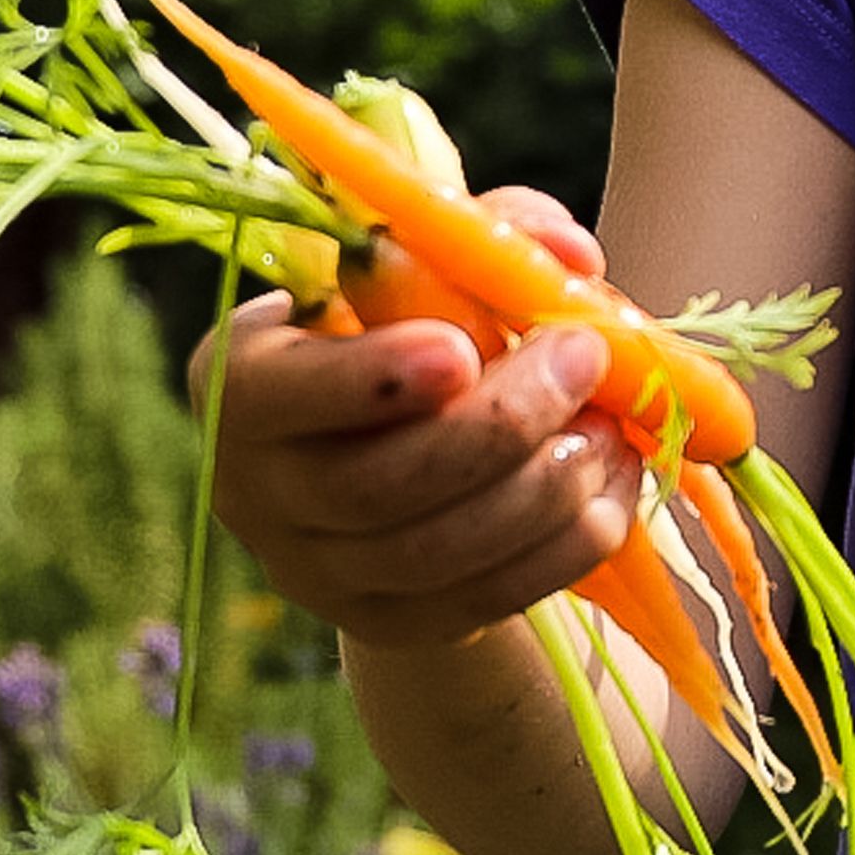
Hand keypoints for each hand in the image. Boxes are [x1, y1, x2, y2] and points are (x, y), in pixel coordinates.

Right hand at [191, 190, 642, 648]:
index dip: (372, 381)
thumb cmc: (399, 327)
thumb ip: (489, 231)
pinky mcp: (392, 623)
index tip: (461, 346)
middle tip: (581, 360)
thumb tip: (573, 258)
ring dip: (546, 488)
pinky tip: (615, 482)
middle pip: (376, 486)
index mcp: (239, 386)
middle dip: (498, 424)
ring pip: (439, 553)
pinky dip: (566, 545)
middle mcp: (258, 494)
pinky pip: (486, 600)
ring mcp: (321, 575)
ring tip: (610, 426)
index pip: (284, 398)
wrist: (381, 449)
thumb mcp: (422, 266)